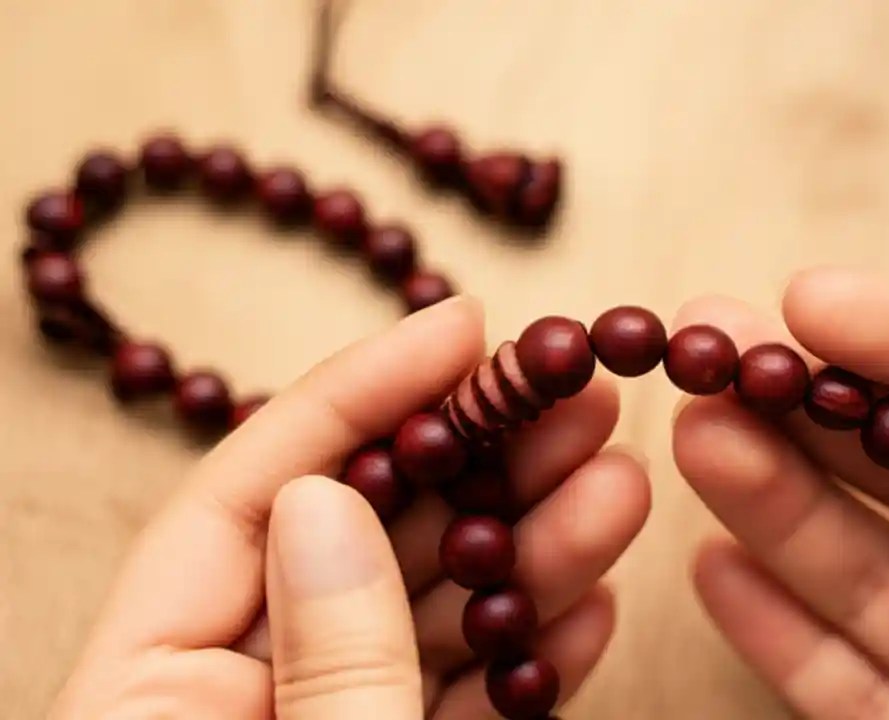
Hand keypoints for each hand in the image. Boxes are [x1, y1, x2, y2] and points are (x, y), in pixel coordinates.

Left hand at [52, 297, 649, 718]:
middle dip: (484, 464)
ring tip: (619, 486)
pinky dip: (526, 659)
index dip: (361, 392)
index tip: (463, 325)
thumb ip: (327, 662)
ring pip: (428, 617)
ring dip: (533, 552)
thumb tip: (330, 500)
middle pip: (362, 541)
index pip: (245, 496)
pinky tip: (590, 603)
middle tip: (582, 397)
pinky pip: (460, 702)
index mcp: (148, 695)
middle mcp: (233, 696)